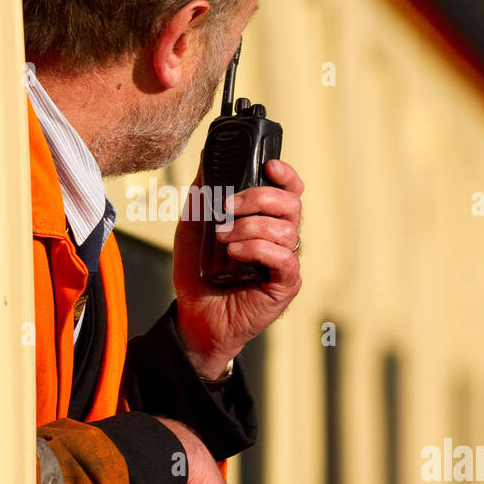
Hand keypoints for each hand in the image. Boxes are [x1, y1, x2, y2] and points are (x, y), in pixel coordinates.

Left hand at [172, 157, 303, 377]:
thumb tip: (205, 165)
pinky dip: (257, 249)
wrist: (196, 317)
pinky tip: (235, 253)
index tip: (268, 166)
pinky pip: (283, 258)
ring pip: (285, 229)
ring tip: (223, 238)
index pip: (289, 191)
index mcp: (266, 221)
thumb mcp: (192, 230)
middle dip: (258, 198)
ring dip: (250, 227)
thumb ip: (201, 199)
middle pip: (291, 204)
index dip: (286, 175)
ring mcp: (285, 262)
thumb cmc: (199, 275)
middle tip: (228, 207)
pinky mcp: (285, 284)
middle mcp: (281, 239)